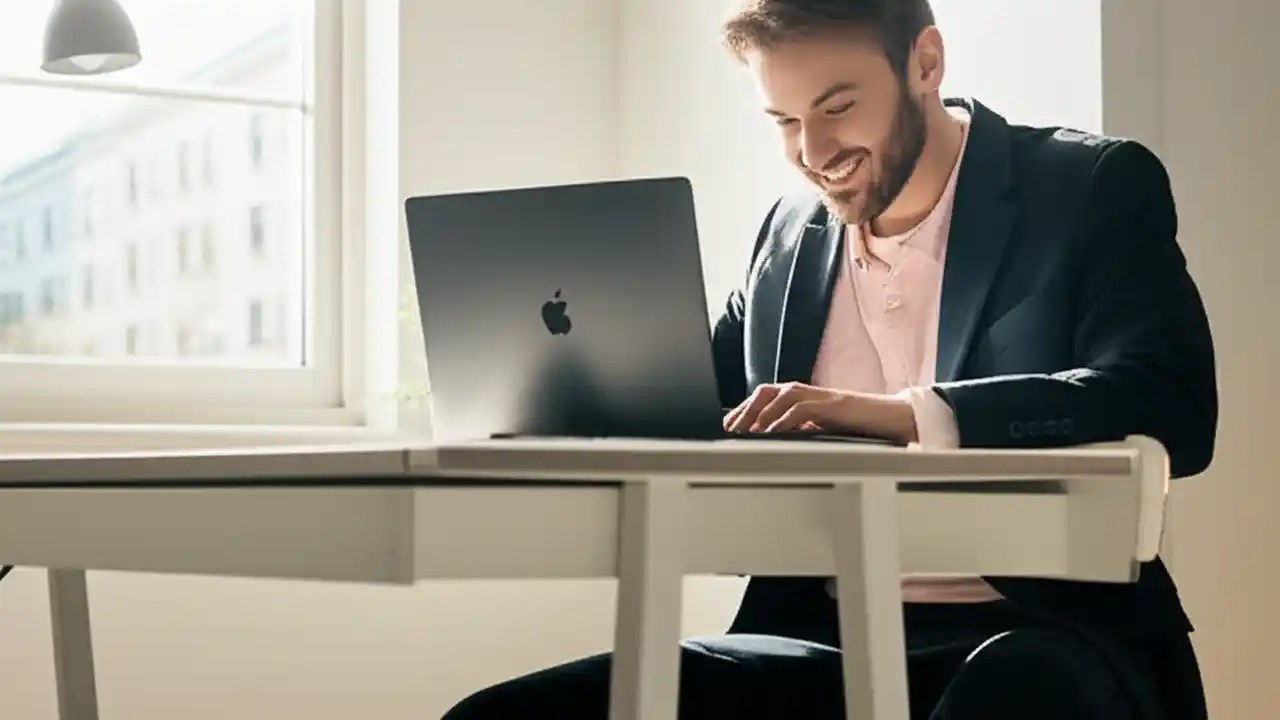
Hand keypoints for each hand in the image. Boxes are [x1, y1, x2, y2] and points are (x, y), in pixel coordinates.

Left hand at [723, 382, 919, 443]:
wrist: (896, 421)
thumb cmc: (862, 427)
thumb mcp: (824, 429)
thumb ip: (803, 430)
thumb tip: (776, 441)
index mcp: (807, 397)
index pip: (768, 396)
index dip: (746, 409)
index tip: (730, 426)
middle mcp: (811, 392)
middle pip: (769, 391)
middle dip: (746, 409)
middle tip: (731, 429)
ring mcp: (823, 396)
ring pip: (781, 395)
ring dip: (760, 413)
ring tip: (746, 432)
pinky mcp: (834, 405)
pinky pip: (801, 409)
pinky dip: (782, 420)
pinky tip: (771, 434)